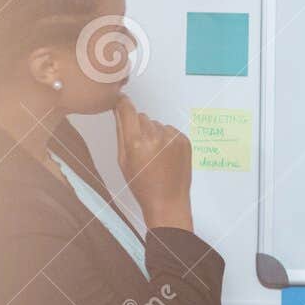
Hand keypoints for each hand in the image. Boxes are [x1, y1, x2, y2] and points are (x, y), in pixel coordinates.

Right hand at [114, 96, 192, 230]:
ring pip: (157, 124)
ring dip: (154, 134)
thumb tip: (119, 111)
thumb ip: (121, 134)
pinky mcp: (184, 141)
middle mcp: (156, 136)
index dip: (122, 104)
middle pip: (142, 117)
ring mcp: (172, 138)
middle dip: (139, 127)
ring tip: (154, 155)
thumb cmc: (142, 185)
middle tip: (140, 147)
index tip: (121, 101)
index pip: (127, 110)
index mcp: (136, 142)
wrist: (168, 202)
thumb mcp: (123, 161)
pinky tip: (165, 157)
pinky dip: (167, 139)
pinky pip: (170, 131)